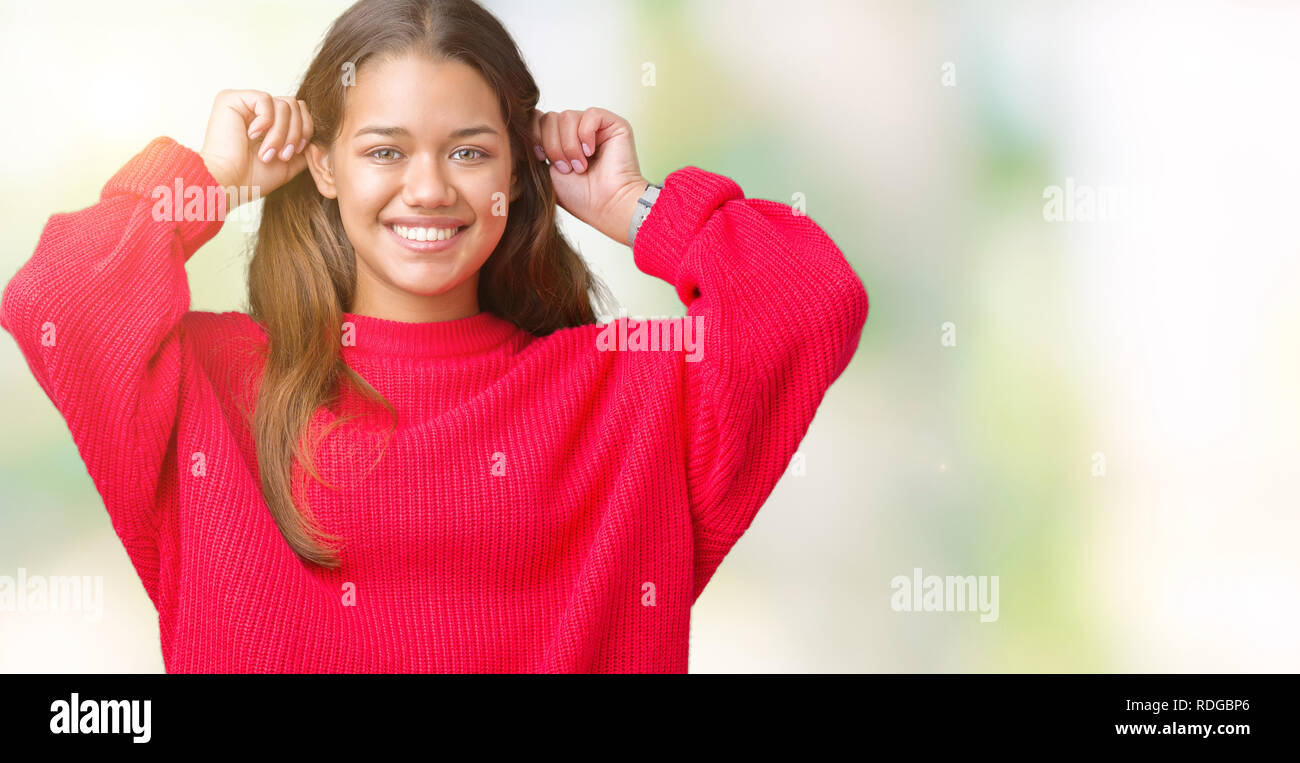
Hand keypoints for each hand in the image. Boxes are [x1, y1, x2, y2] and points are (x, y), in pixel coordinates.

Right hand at [198, 89, 314, 211]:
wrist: (229, 184)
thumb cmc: (253, 178)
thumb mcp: (289, 163)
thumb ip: (304, 147)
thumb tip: (320, 137)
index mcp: (270, 122)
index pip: (300, 111)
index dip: (305, 130)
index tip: (295, 153)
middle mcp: (257, 110)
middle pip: (296, 105)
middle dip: (295, 132)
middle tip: (282, 154)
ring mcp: (245, 103)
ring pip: (284, 104)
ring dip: (280, 133)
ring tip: (267, 152)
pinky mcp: (231, 98)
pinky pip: (265, 99)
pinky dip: (266, 121)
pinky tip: (252, 135)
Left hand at [530, 107, 648, 245]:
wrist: (607, 206)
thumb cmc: (580, 197)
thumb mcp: (544, 172)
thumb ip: (531, 151)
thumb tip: (514, 134)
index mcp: (559, 140)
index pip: (536, 119)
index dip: (534, 136)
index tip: (541, 158)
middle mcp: (576, 131)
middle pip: (549, 117)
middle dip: (552, 145)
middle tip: (566, 168)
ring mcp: (594, 127)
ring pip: (567, 116)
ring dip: (569, 145)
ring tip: (580, 166)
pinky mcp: (612, 124)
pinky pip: (591, 114)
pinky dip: (586, 134)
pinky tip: (591, 152)